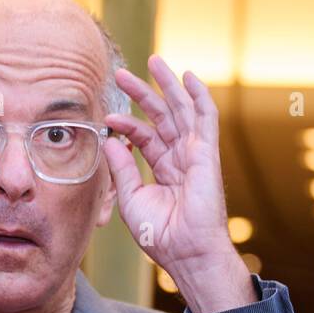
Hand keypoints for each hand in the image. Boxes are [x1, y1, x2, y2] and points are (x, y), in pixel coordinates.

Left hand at [102, 55, 254, 312]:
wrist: (186, 252)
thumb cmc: (161, 235)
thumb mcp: (131, 198)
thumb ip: (122, 168)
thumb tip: (109, 140)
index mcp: (163, 170)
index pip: (144, 136)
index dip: (126, 124)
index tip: (107, 117)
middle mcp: (180, 158)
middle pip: (161, 116)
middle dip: (143, 93)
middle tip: (122, 74)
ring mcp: (194, 154)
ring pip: (181, 110)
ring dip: (167, 85)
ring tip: (153, 61)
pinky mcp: (207, 153)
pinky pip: (205, 118)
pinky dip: (199, 96)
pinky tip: (188, 76)